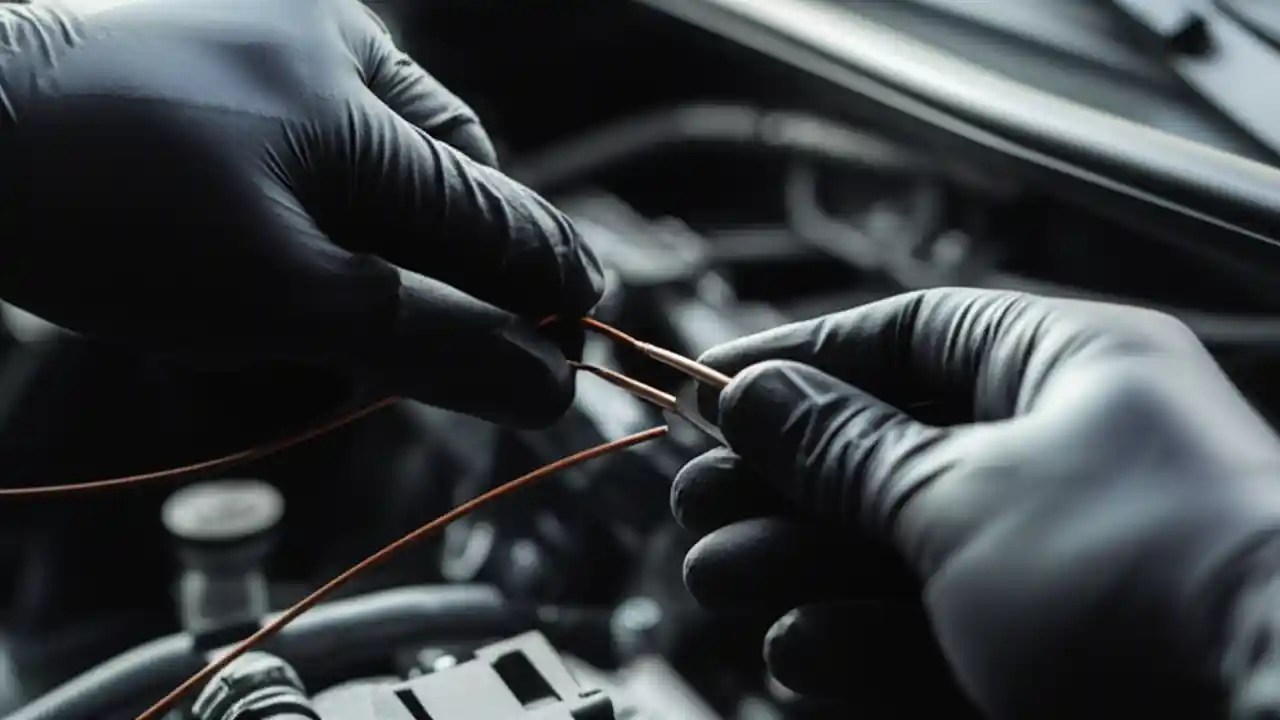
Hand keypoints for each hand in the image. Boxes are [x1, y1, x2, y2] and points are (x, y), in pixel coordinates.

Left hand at [0, 0, 600, 426]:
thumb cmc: (98, 208)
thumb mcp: (281, 297)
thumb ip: (429, 337)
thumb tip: (544, 381)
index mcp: (360, 90)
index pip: (497, 215)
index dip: (544, 295)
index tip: (569, 357)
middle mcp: (334, 40)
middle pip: (447, 190)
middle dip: (441, 279)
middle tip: (415, 353)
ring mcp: (278, 34)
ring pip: (384, 170)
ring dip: (376, 251)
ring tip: (311, 312)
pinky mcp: (230, 51)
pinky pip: (319, 142)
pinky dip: (319, 212)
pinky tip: (270, 248)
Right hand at [672, 288, 1279, 717]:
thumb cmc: (1151, 578)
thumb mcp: (959, 494)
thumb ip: (843, 449)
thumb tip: (753, 395)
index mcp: (1068, 371)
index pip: (906, 337)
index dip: (799, 358)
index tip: (712, 383)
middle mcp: (1068, 456)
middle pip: (889, 452)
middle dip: (784, 481)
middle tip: (696, 498)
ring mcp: (1063, 564)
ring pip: (903, 552)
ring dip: (803, 566)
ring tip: (717, 576)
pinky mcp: (1056, 657)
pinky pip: (937, 635)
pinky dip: (863, 644)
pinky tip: (798, 652)